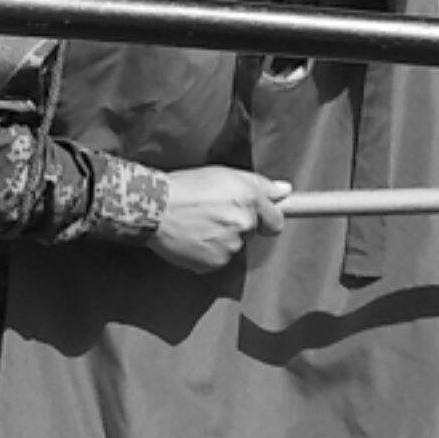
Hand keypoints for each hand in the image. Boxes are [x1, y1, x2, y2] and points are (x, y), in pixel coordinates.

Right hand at [148, 163, 286, 271]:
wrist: (153, 208)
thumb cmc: (185, 187)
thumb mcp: (223, 174)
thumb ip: (259, 184)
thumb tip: (285, 191)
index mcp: (250, 199)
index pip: (275, 221)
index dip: (267, 220)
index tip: (262, 221)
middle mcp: (244, 224)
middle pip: (250, 233)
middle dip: (237, 225)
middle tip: (212, 213)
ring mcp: (229, 246)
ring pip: (233, 247)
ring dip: (220, 239)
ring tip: (197, 224)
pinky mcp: (213, 263)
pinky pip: (216, 259)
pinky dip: (206, 252)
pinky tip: (192, 238)